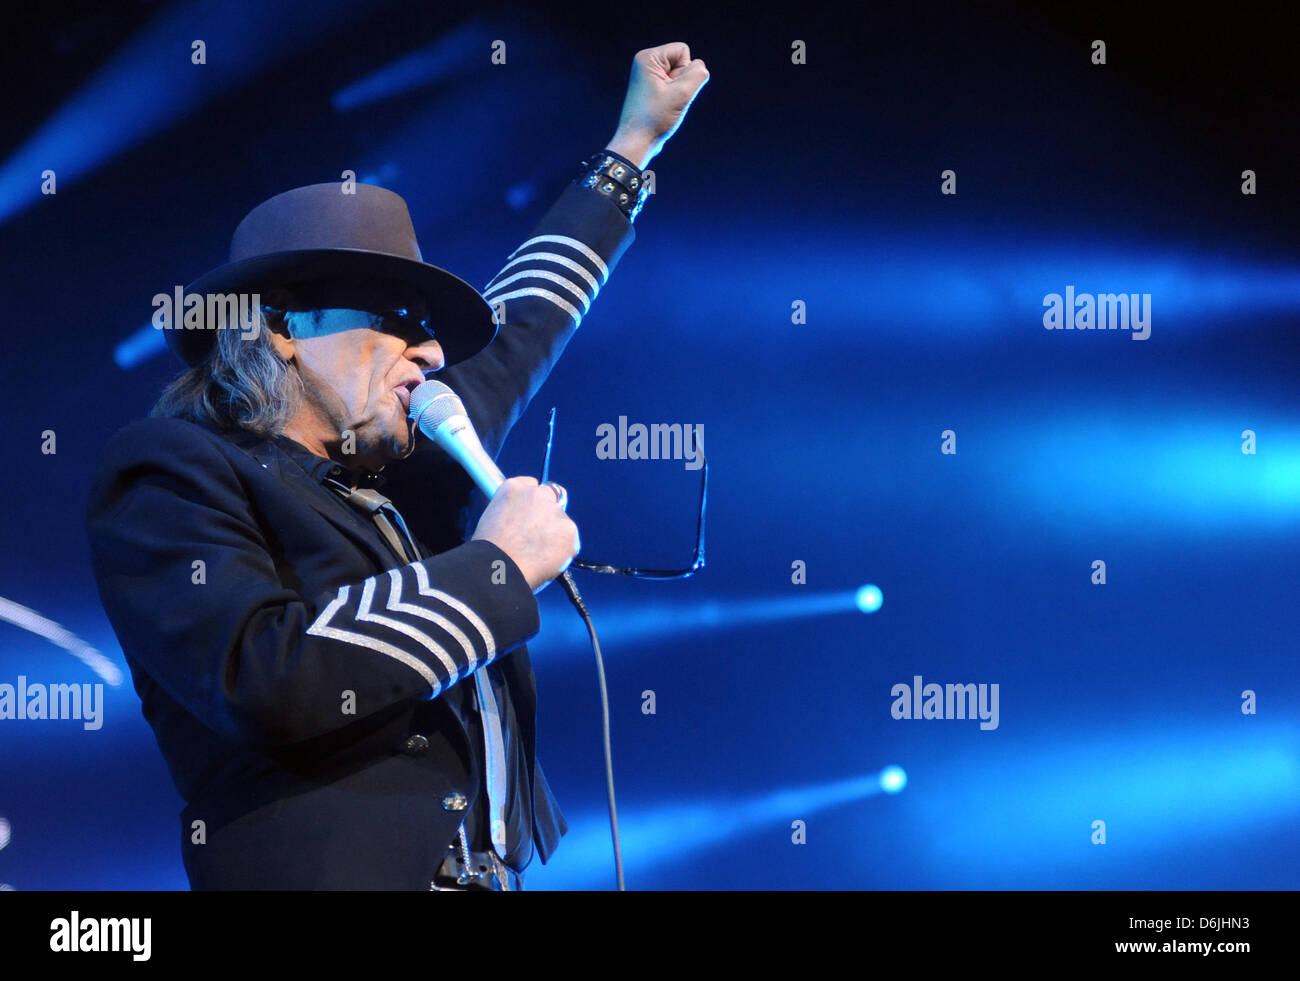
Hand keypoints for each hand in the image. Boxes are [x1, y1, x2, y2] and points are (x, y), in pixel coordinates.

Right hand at [471, 477, 579, 593]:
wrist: (497, 566)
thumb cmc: (488, 551)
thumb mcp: (492, 519)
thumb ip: (512, 513)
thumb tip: (523, 522)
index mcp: (514, 488)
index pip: (532, 485)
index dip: (533, 502)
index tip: (531, 514)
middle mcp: (537, 494)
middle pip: (553, 497)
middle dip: (549, 513)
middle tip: (541, 536)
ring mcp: (555, 511)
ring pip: (562, 523)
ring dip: (555, 535)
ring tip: (536, 556)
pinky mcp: (569, 529)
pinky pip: (570, 542)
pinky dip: (562, 553)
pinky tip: (544, 562)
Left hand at [606, 42, 709, 168]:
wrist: (637, 142)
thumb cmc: (655, 118)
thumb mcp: (682, 94)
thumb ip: (698, 75)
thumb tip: (701, 67)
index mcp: (648, 58)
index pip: (683, 50)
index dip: (684, 71)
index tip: (671, 89)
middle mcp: (646, 64)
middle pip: (682, 62)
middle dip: (682, 81)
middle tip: (667, 100)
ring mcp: (648, 77)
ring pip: (680, 76)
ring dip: (680, 91)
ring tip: (665, 106)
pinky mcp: (651, 89)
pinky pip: (674, 86)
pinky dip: (675, 98)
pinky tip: (664, 109)